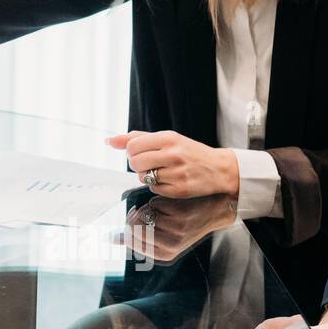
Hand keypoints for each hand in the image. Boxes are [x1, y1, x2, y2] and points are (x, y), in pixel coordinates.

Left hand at [107, 130, 239, 199]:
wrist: (219, 169)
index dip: (131, 152)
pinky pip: (153, 189)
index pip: (132, 146)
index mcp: (169, 138)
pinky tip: (169, 180)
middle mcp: (173, 155)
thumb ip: (137, 138)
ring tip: (161, 171)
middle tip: (150, 163)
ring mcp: (177, 174)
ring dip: (146, 175)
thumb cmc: (189, 152)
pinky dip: (157, 186)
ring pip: (142, 177)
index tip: (140, 152)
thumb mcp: (166, 138)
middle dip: (137, 164)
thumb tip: (109, 141)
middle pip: (134, 162)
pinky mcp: (179, 190)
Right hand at [118, 193, 238, 264]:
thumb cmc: (186, 223)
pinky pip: (153, 205)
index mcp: (164, 254)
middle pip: (133, 228)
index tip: (134, 219)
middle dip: (134, 216)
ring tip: (160, 209)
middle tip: (146, 211)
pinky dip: (157, 201)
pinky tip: (169, 204)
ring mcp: (175, 231)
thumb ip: (138, 239)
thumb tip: (112, 238)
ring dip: (146, 208)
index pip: (130, 241)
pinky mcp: (179, 215)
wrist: (214, 211)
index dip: (128, 227)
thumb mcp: (164, 238)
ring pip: (142, 215)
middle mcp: (169, 246)